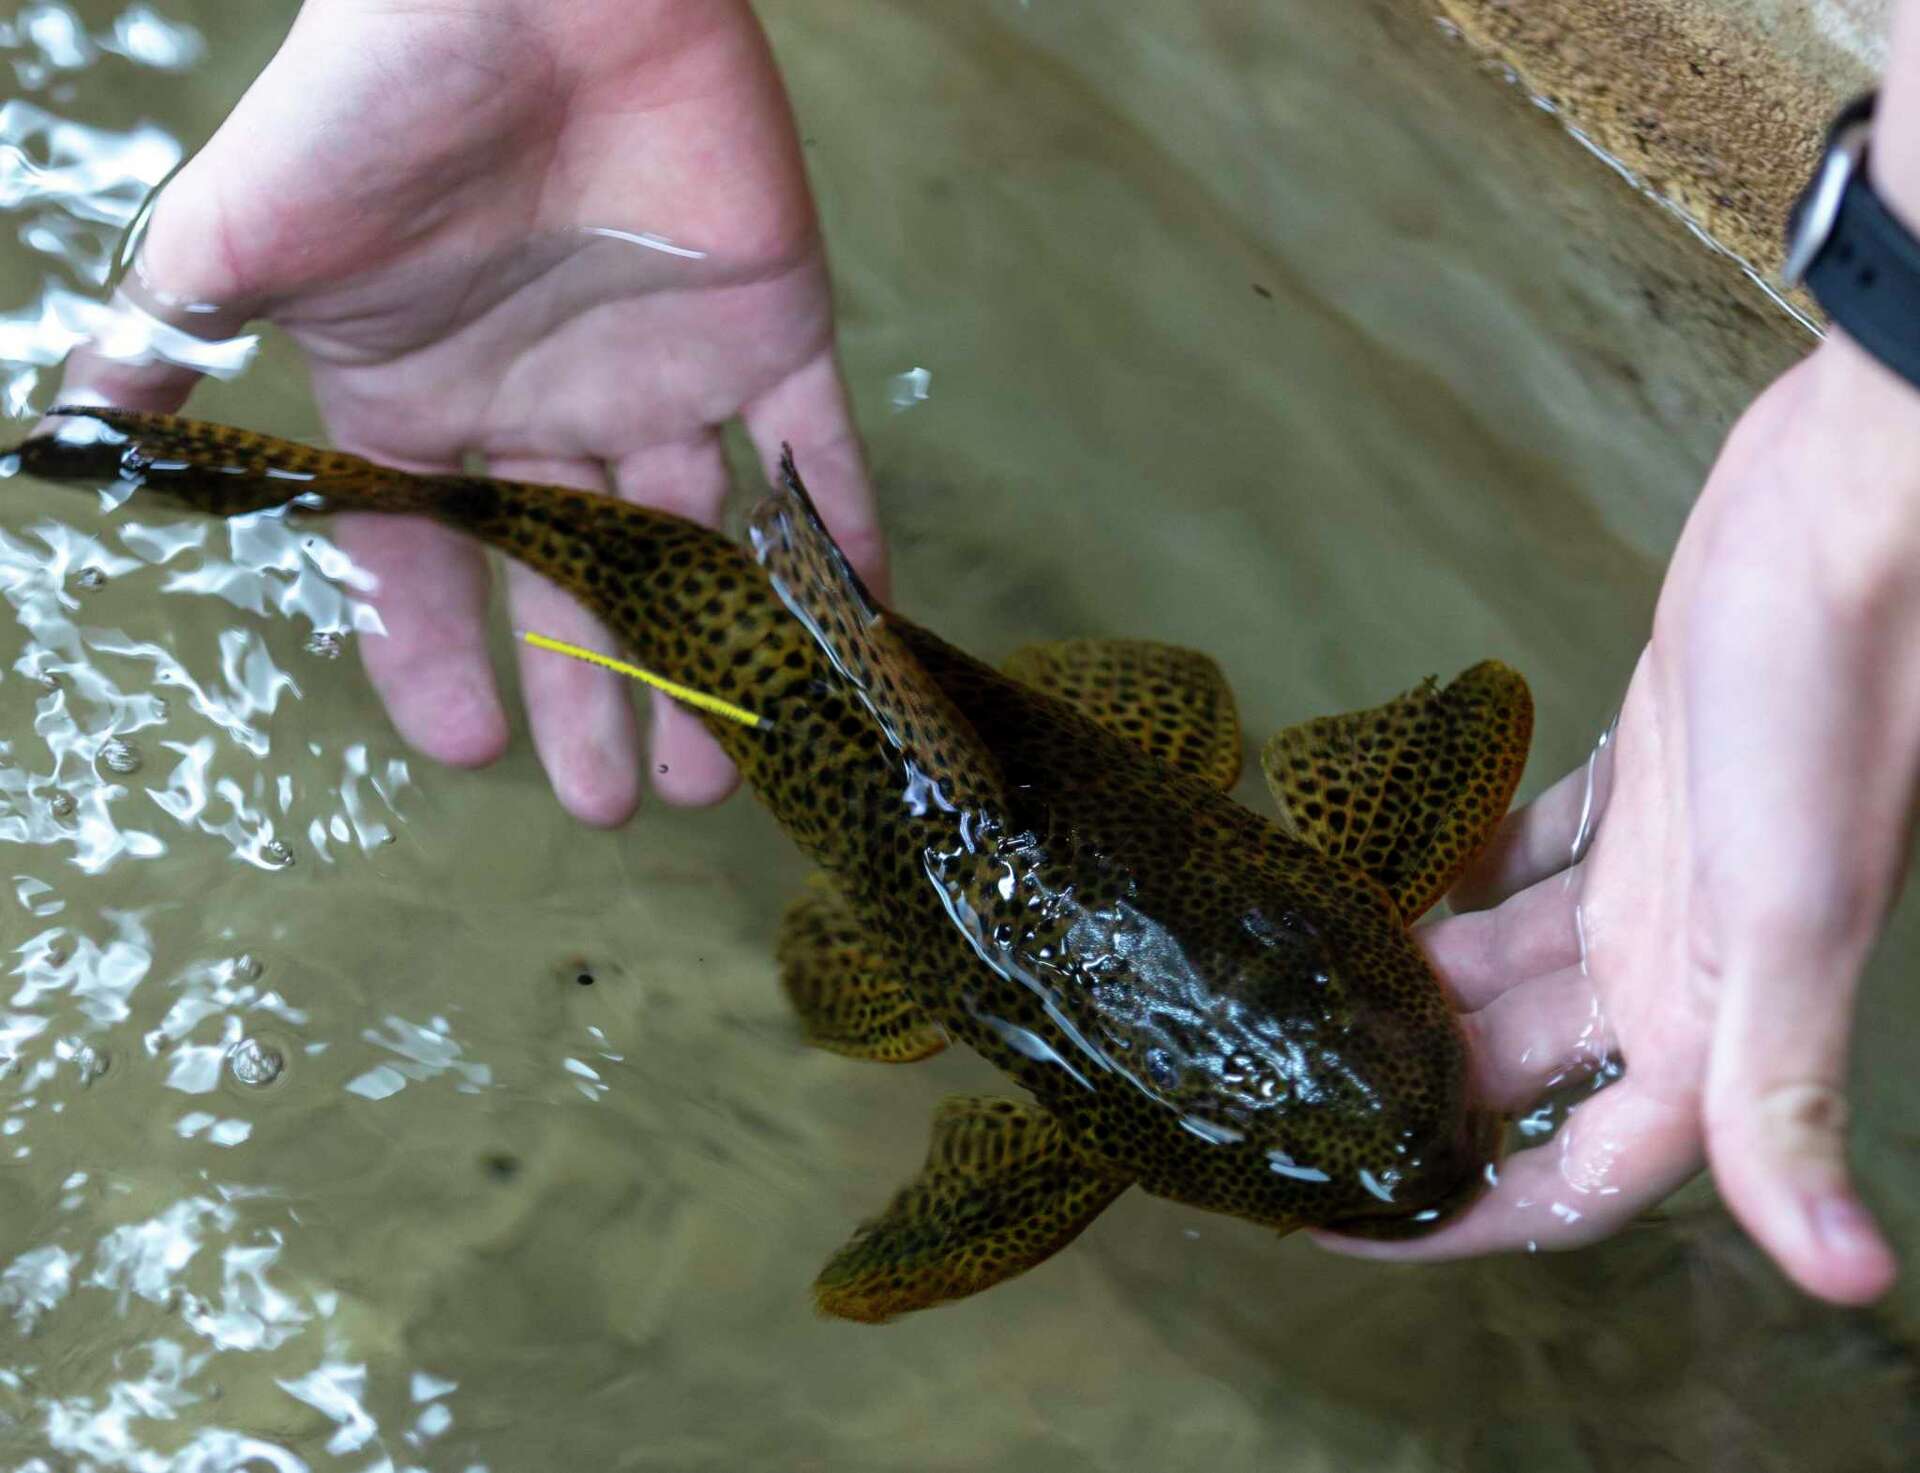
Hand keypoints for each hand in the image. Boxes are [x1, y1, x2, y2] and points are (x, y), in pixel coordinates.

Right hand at [61, 0, 880, 825]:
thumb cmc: (380, 96)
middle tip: (614, 805)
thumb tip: (82, 421)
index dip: (438, 658)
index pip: (426, 563)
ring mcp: (664, 377)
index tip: (470, 751)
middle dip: (593, 694)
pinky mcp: (769, 333)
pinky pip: (818, 458)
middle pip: (572, 582)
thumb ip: (178, 335)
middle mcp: (545, 406)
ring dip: (711, 656)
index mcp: (425, 403)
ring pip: (695, 549)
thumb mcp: (244, 231)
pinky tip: (845, 634)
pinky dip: (839, 542)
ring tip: (716, 774)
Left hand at [1316, 334, 1916, 1303]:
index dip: (1463, 1214)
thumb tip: (1846, 1278)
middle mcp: (1677, 969)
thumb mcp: (1792, 911)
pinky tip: (1381, 870)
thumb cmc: (1827, 700)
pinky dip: (1458, 874)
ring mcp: (1656, 877)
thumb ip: (1783, 1084)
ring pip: (1512, 968)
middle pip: (1518, 1072)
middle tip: (1276, 1081)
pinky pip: (1527, 859)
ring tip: (1296, 983)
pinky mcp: (1636, 789)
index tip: (1335, 1218)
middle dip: (1410, 1090)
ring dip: (1417, 982)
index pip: (1576, 1175)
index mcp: (1708, 1024)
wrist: (1849, 511)